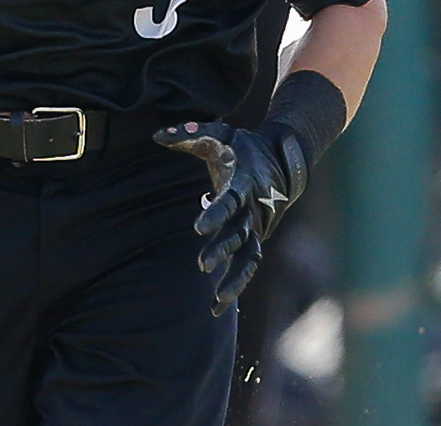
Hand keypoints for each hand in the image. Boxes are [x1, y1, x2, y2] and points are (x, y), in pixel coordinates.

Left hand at [156, 121, 300, 314]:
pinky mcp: (256, 237)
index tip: (199, 227)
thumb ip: (190, 133)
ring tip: (217, 300)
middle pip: (239, 233)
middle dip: (222, 249)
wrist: (283, 158)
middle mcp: (254, 208)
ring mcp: (257, 226)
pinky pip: (249, 265)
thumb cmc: (242, 146)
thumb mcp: (220, 133)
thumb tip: (157, 135)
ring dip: (235, 278)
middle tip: (201, 265)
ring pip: (249, 256)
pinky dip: (237, 285)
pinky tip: (219, 309)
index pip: (230, 200)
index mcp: (245, 182)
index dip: (216, 213)